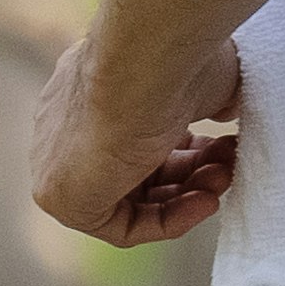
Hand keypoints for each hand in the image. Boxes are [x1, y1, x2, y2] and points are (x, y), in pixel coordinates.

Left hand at [28, 33, 244, 250]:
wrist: (147, 61)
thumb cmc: (176, 60)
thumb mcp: (201, 79)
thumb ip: (206, 99)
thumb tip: (226, 110)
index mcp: (91, 89)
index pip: (133, 134)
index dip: (184, 146)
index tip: (222, 142)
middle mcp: (65, 123)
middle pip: (133, 168)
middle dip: (190, 172)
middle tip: (228, 162)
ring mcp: (57, 159)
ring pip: (129, 198)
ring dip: (186, 196)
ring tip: (222, 179)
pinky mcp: (57, 194)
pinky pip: (116, 226)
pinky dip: (167, 222)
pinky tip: (204, 201)